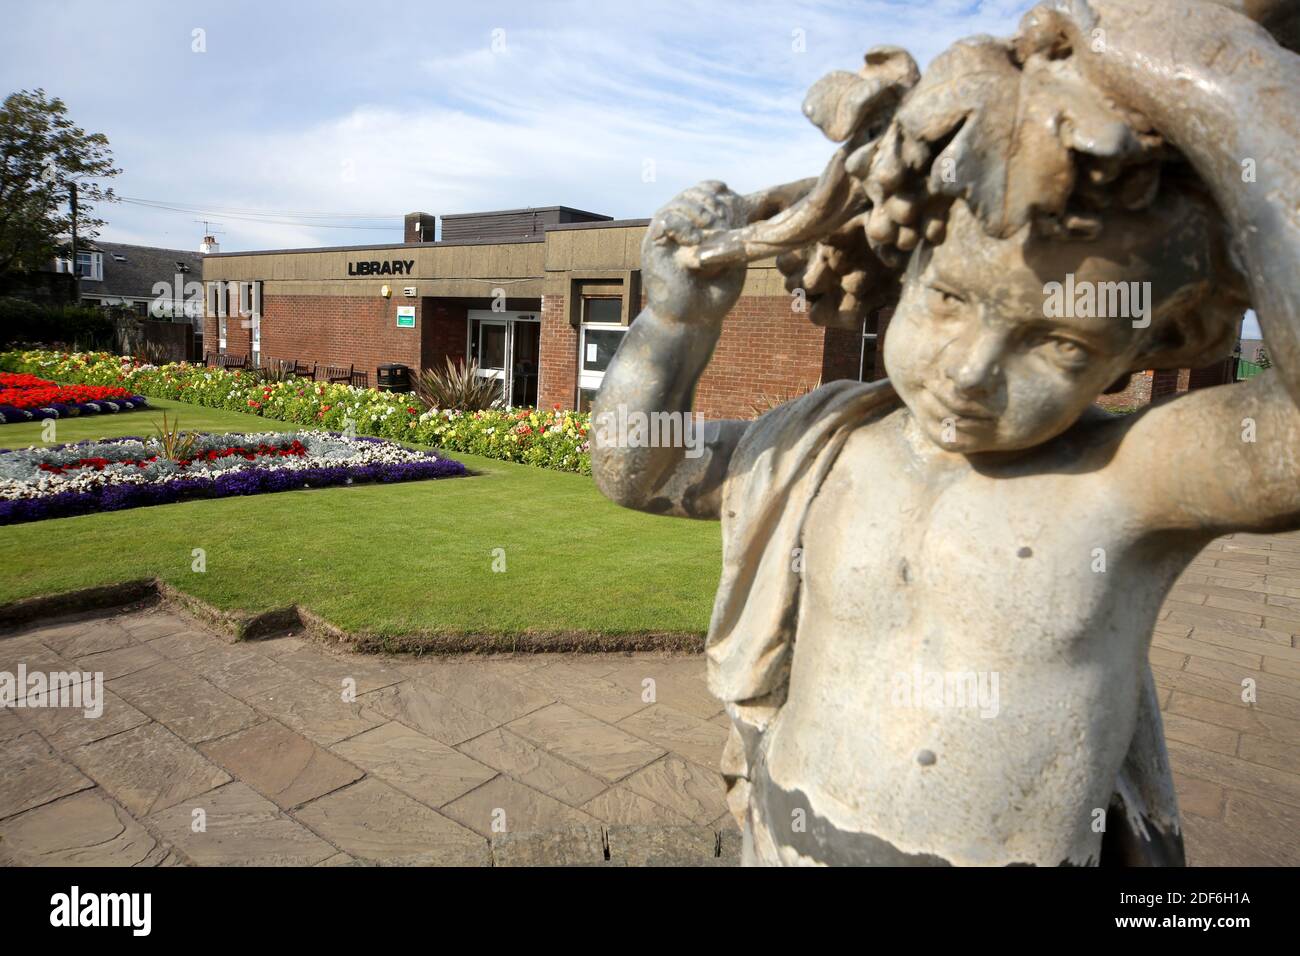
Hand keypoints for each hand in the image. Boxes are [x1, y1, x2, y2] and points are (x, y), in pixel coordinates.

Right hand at [642, 181, 747, 324]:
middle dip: (711, 202)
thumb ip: (734, 234)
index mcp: (698, 226)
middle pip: (693, 193)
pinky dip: (682, 225)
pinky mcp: (653, 247)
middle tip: (724, 223)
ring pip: (679, 203)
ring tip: (712, 230)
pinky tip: (695, 240)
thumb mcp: (733, 258)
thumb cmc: (714, 294)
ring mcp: (666, 236)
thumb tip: (743, 207)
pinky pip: (665, 221)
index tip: (731, 198)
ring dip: (699, 212)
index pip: (704, 192)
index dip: (717, 191)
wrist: (692, 321)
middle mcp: (680, 227)